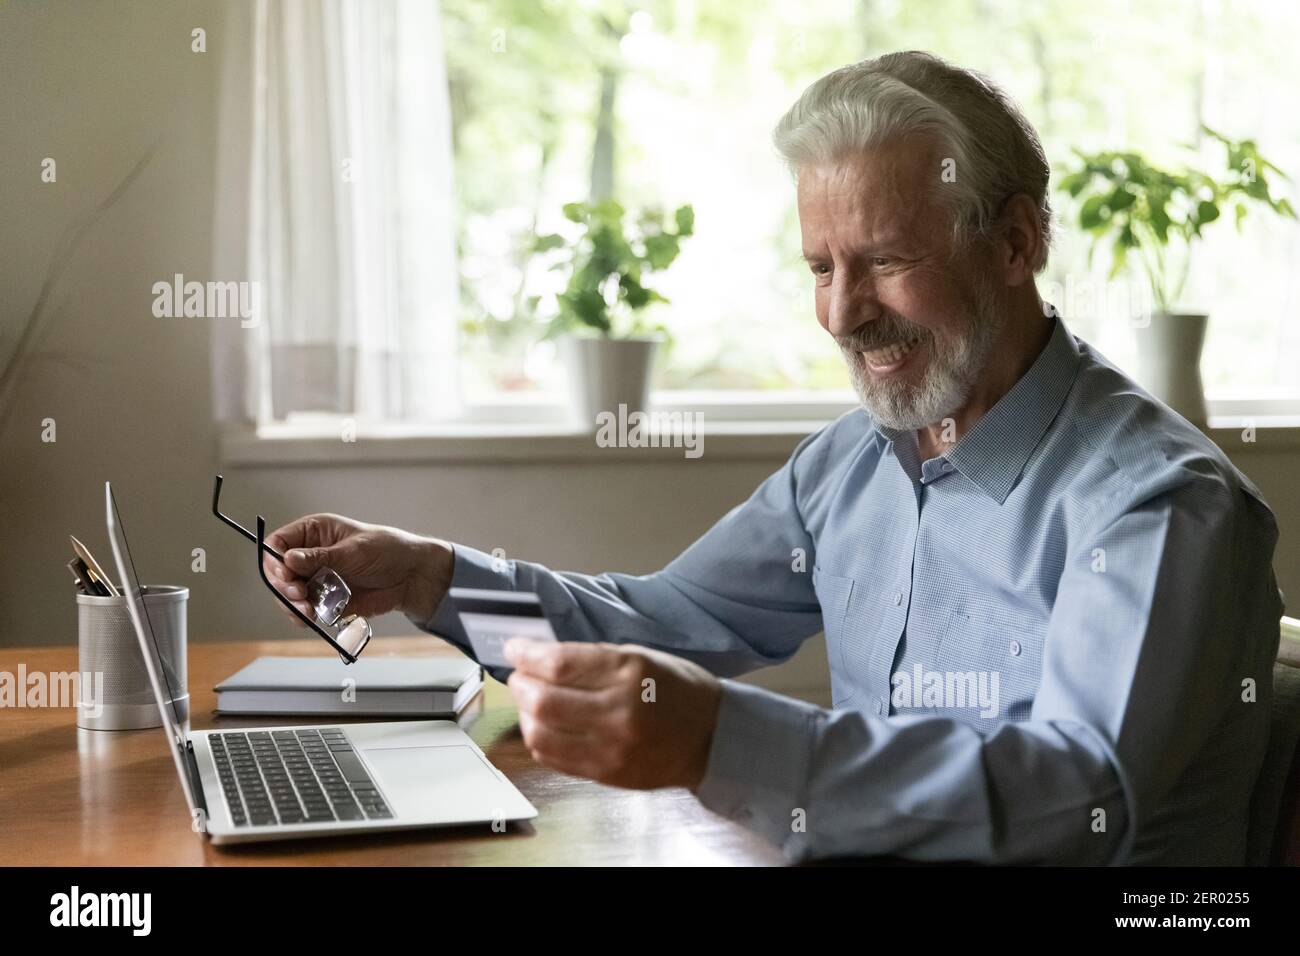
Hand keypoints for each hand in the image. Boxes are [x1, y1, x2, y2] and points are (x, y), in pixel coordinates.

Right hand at [263, 514, 452, 622]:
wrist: (410, 577)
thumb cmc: (387, 550)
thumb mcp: (354, 550)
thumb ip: (321, 557)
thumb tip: (288, 559)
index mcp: (314, 532)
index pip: (278, 544)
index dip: (275, 561)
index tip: (285, 577)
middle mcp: (309, 554)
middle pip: (278, 573)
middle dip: (284, 587)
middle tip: (299, 597)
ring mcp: (316, 577)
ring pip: (288, 594)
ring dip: (293, 605)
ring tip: (308, 612)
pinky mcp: (324, 598)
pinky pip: (304, 609)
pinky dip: (304, 615)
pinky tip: (313, 618)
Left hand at [504, 640, 721, 790]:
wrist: (713, 738)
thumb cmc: (679, 691)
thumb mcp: (642, 657)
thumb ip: (593, 658)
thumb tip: (542, 656)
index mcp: (630, 673)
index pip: (559, 663)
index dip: (526, 654)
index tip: (515, 648)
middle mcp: (619, 712)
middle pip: (543, 700)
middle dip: (520, 684)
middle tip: (519, 675)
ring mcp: (612, 748)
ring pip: (541, 734)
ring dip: (525, 714)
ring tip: (530, 702)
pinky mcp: (607, 774)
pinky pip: (554, 759)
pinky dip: (539, 740)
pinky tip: (543, 726)